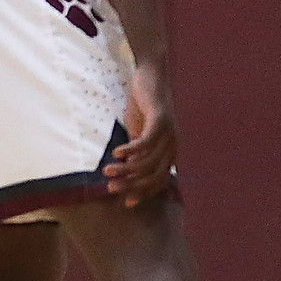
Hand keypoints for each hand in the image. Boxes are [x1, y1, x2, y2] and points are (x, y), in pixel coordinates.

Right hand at [106, 61, 177, 206]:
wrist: (150, 77)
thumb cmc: (143, 107)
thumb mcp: (138, 134)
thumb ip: (136, 154)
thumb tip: (125, 174)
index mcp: (169, 152)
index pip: (159, 181)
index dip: (144, 194)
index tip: (126, 203)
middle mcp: (172, 145)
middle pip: (154, 175)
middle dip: (132, 185)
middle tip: (111, 187)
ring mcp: (169, 133)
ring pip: (148, 161)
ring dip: (126, 169)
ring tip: (107, 170)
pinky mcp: (161, 120)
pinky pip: (147, 141)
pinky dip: (131, 150)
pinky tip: (117, 152)